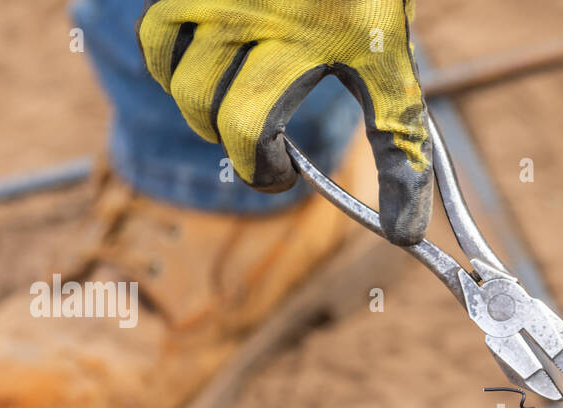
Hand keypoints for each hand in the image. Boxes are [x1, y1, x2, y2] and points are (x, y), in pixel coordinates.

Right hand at [138, 0, 431, 243]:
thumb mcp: (391, 65)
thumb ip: (397, 145)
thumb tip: (404, 231)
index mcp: (301, 42)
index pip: (250, 129)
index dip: (258, 170)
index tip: (283, 175)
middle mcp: (247, 12)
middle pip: (202, 103)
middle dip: (230, 141)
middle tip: (263, 146)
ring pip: (169, 62)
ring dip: (194, 99)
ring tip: (226, 106)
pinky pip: (158, 27)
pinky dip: (170, 55)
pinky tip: (203, 64)